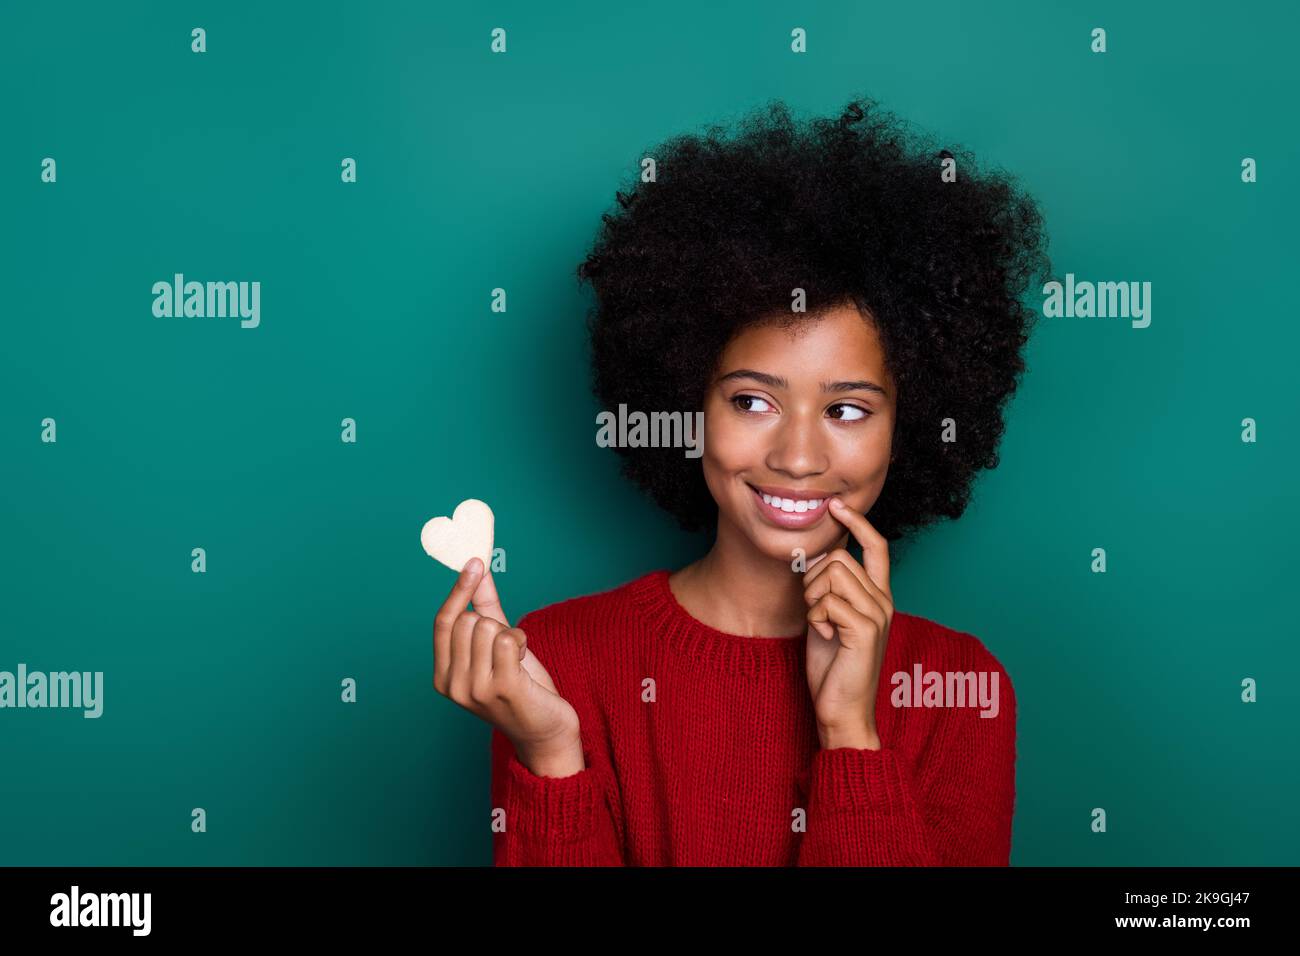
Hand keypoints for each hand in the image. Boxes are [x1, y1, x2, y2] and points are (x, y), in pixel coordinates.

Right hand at [433, 559, 581, 772]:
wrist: (545, 730)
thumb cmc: (521, 687)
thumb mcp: (496, 646)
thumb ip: (483, 608)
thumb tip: (477, 569)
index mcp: (444, 676)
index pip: (443, 622)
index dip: (458, 590)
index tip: (474, 561)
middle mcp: (453, 685)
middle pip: (467, 621)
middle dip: (494, 625)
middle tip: (507, 650)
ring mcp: (475, 689)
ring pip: (486, 627)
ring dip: (510, 634)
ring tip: (516, 658)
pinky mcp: (502, 688)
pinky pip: (506, 638)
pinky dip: (520, 641)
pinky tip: (523, 659)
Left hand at [802, 498, 893, 749]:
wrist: (843, 709)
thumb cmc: (833, 666)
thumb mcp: (829, 618)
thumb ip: (829, 589)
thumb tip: (818, 558)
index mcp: (878, 596)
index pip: (877, 546)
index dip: (858, 522)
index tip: (836, 506)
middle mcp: (884, 601)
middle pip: (841, 557)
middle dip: (813, 578)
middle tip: (814, 609)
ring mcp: (878, 615)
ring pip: (833, 573)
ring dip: (813, 597)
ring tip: (820, 624)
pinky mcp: (865, 630)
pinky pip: (827, 601)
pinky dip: (815, 618)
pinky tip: (823, 638)